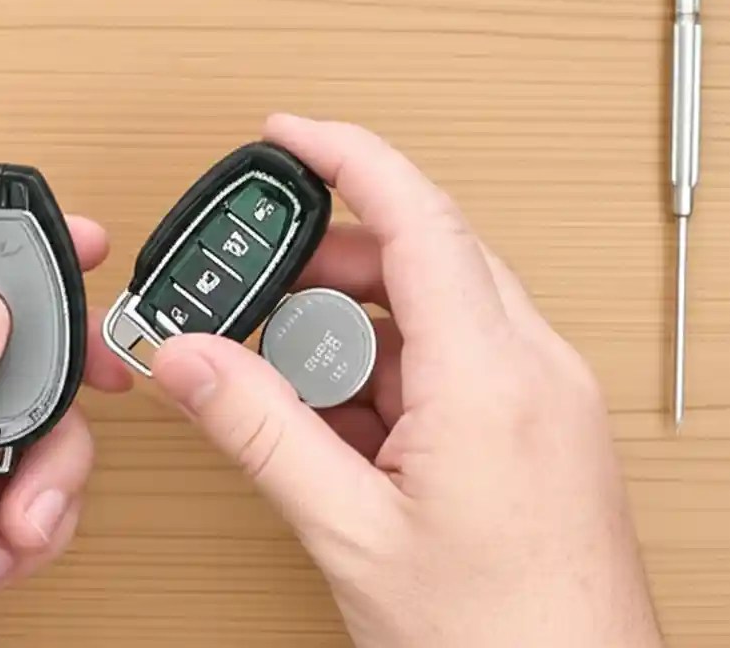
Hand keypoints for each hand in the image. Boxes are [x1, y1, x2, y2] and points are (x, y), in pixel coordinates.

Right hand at [152, 114, 661, 647]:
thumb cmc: (499, 636)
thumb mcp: (350, 531)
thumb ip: (259, 431)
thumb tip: (188, 360)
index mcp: (490, 378)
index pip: (416, 218)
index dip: (345, 155)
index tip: (286, 132)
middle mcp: (531, 369)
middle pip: (419, 257)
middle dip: (326, 265)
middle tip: (252, 298)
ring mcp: (541, 396)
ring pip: (434, 309)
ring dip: (353, 329)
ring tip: (287, 381)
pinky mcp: (537, 424)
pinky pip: (454, 359)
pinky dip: (387, 373)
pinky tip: (340, 426)